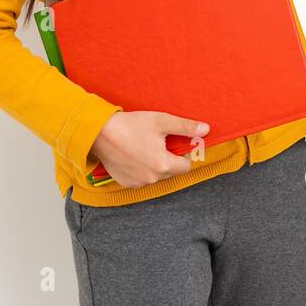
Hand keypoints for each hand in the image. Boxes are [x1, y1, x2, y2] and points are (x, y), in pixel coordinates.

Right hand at [89, 111, 209, 188]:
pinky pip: (142, 179)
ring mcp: (138, 182)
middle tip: (159, 142)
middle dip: (170, 158)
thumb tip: (206, 129)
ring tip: (145, 147)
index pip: (186, 166)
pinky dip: (142, 170)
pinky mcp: (126, 183)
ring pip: (156, 175)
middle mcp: (152, 178)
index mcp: (163, 165)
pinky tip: (135, 155)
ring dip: (156, 165)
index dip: (184, 154)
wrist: (99, 133)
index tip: (177, 142)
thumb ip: (186, 127)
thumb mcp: (162, 121)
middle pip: (171, 171)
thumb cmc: (131, 125)